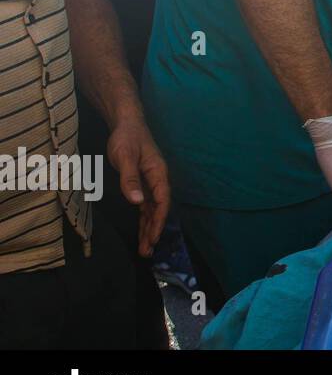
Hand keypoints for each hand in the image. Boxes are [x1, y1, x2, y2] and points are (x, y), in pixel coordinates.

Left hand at [105, 119, 170, 255]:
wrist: (126, 123)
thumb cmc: (127, 138)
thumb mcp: (126, 157)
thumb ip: (130, 179)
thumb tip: (137, 202)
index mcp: (158, 173)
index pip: (162, 201)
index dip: (158, 220)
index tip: (152, 237)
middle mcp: (157, 180)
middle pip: (158, 209)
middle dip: (153, 230)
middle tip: (147, 251)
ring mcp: (150, 182)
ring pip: (151, 209)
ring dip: (148, 228)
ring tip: (145, 248)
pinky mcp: (141, 183)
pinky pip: (145, 205)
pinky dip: (143, 219)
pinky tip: (142, 231)